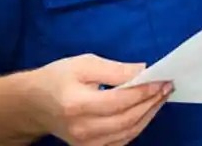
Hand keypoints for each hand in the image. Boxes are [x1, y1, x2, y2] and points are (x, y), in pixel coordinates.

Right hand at [28, 53, 171, 145]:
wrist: (34, 104)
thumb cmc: (57, 78)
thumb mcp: (82, 64)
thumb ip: (114, 69)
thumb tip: (143, 71)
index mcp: (77, 104)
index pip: (120, 100)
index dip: (144, 91)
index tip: (162, 80)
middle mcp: (82, 129)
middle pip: (127, 119)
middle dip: (151, 103)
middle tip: (166, 87)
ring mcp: (86, 144)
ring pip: (128, 132)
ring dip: (148, 115)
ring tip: (159, 98)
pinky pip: (122, 141)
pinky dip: (137, 126)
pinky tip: (144, 112)